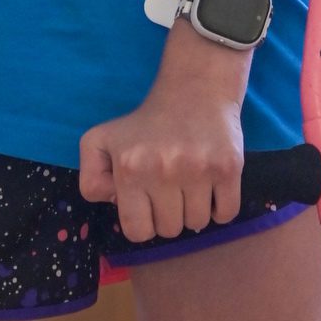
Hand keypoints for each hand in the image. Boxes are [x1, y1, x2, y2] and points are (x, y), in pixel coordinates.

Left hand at [79, 80, 245, 241]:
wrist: (194, 89)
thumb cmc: (145, 123)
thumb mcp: (100, 141)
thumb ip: (91, 180)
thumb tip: (115, 204)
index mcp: (130, 167)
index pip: (137, 231)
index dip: (142, 221)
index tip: (147, 201)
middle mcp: (163, 169)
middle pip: (169, 230)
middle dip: (168, 215)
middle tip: (169, 187)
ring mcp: (199, 169)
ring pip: (198, 224)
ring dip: (194, 210)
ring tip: (189, 182)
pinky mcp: (228, 167)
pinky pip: (226, 214)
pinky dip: (220, 208)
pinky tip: (210, 185)